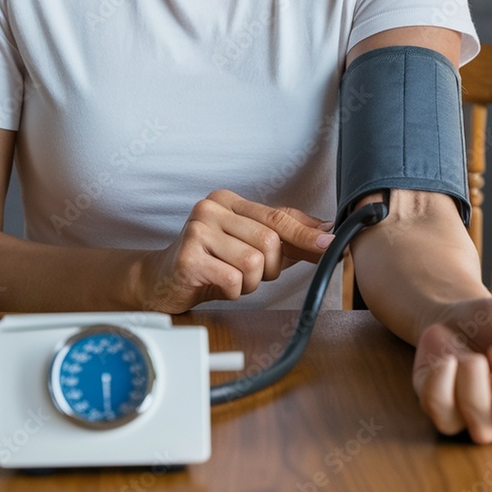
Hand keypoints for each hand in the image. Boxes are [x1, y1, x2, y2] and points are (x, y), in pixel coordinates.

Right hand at [137, 189, 333, 312]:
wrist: (161, 281)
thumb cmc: (210, 262)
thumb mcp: (248, 244)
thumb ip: (284, 236)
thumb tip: (325, 231)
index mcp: (227, 200)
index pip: (276, 216)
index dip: (305, 234)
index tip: (330, 244)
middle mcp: (210, 208)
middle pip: (269, 242)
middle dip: (269, 268)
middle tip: (250, 274)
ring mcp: (197, 230)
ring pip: (253, 264)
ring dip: (250, 282)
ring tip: (230, 279)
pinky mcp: (188, 257)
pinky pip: (234, 280)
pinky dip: (233, 291)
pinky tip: (217, 285)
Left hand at [412, 296, 491, 443]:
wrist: (458, 312)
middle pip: (485, 428)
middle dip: (477, 382)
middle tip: (480, 355)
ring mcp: (461, 411)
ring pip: (452, 422)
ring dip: (455, 382)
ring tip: (463, 358)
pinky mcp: (433, 400)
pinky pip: (430, 404)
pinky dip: (435, 379)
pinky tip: (446, 361)